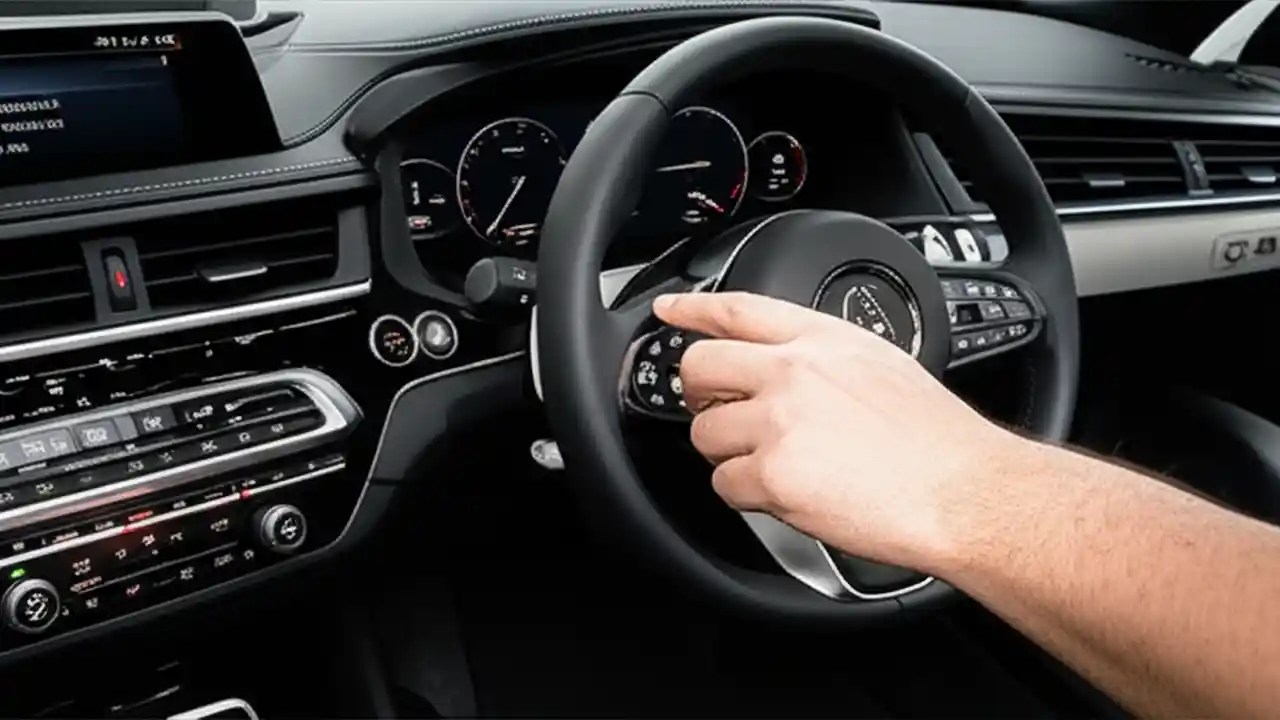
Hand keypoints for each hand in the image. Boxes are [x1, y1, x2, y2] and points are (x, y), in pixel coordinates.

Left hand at [653, 291, 1025, 573]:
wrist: (964, 492)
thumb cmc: (937, 440)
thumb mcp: (882, 363)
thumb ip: (825, 356)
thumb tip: (784, 365)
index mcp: (822, 339)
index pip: (739, 310)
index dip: (694, 308)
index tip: (668, 310)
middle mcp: (793, 372)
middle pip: (700, 368)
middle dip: (699, 395)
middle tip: (720, 413)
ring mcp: (778, 422)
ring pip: (705, 433)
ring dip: (728, 452)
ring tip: (773, 464)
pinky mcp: (772, 474)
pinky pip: (724, 483)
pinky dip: (746, 494)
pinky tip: (783, 493)